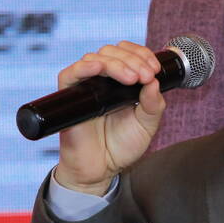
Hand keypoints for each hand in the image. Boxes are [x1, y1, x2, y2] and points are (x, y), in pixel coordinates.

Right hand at [52, 41, 166, 194]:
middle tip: (145, 75)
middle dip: (133, 59)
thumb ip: (154, 105)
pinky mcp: (69, 97)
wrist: (100, 170)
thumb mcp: (147, 125)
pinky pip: (70, 74)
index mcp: (121, 82)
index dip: (142, 55)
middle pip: (112, 51)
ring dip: (116, 63)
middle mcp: (103, 80)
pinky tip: (99, 67)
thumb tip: (154, 81)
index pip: (128, 54)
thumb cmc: (121, 147)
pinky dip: (84, 66)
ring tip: (132, 78)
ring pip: (95, 58)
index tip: (154, 69)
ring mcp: (86, 87)